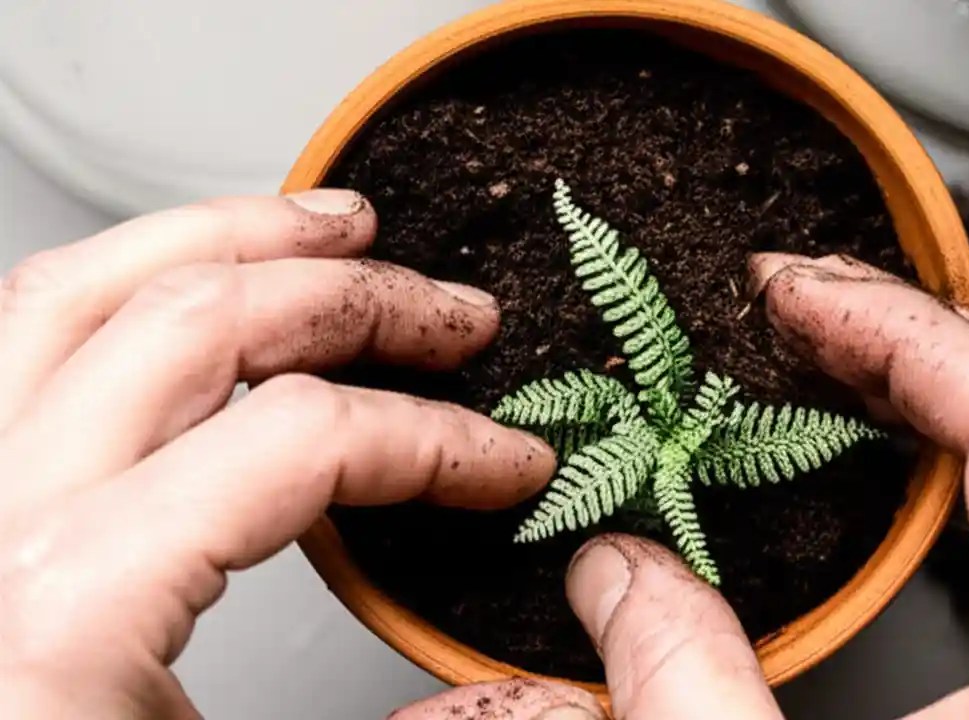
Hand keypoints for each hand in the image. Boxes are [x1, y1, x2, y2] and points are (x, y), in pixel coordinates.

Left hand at [0, 192, 574, 716]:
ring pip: (82, 292)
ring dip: (227, 237)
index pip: (298, 442)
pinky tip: (191, 286)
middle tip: (451, 311)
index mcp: (66, 615)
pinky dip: (128, 285)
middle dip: (355, 300)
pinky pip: (23, 339)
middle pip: (196, 325)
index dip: (436, 439)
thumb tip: (537, 701)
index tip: (511, 464)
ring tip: (331, 229)